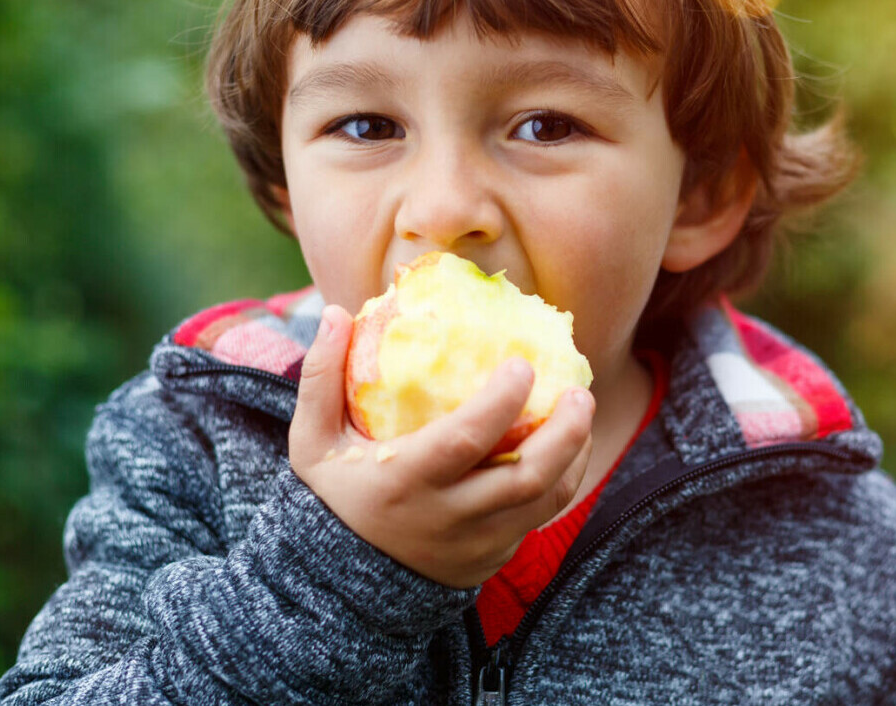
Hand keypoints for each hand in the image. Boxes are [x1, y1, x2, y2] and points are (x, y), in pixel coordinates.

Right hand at [288, 304, 595, 588]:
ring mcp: (476, 543)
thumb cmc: (334, 495)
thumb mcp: (312, 443)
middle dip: (564, 432)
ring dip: (574, 453)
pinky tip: (568, 445)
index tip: (523, 365)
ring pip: (545, 499)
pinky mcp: (493, 557)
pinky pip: (540, 517)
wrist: (344, 582)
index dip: (500, 402)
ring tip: (582, 411)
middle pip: (526, 476)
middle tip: (580, 392)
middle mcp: (447, 518)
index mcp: (404, 483)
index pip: (464, 441)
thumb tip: (337, 313)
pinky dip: (562, 479)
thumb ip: (321, 379)